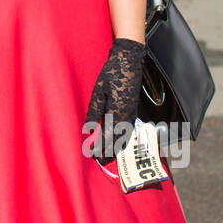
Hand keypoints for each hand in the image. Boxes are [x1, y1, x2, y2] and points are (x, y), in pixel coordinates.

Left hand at [84, 38, 145, 163]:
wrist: (129, 60)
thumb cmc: (112, 73)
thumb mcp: (98, 91)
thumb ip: (94, 112)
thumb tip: (89, 130)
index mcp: (117, 111)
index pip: (108, 136)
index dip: (102, 148)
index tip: (95, 156)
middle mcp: (127, 114)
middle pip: (118, 139)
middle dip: (110, 151)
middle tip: (101, 162)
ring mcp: (132, 112)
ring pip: (125, 135)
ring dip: (117, 146)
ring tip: (109, 155)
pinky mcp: (134, 109)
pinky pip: (129, 128)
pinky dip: (123, 138)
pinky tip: (119, 141)